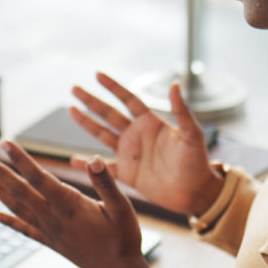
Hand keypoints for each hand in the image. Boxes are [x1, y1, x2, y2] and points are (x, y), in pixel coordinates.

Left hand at [0, 142, 152, 267]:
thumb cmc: (123, 239)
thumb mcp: (122, 208)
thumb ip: (106, 183)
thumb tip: (93, 160)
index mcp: (69, 205)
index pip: (38, 177)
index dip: (20, 159)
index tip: (3, 143)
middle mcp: (52, 217)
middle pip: (19, 190)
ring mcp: (48, 230)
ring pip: (16, 206)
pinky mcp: (50, 241)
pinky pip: (24, 229)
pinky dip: (7, 221)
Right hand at [69, 74, 224, 217]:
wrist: (195, 192)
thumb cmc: (197, 162)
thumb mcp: (192, 135)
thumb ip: (182, 111)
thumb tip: (176, 83)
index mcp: (151, 123)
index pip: (128, 99)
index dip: (113, 87)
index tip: (97, 74)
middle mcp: (137, 135)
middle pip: (109, 113)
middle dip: (92, 101)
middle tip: (74, 88)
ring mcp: (130, 154)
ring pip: (102, 134)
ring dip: (86, 123)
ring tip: (71, 109)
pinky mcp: (126, 174)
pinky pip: (103, 168)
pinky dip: (88, 164)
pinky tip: (72, 159)